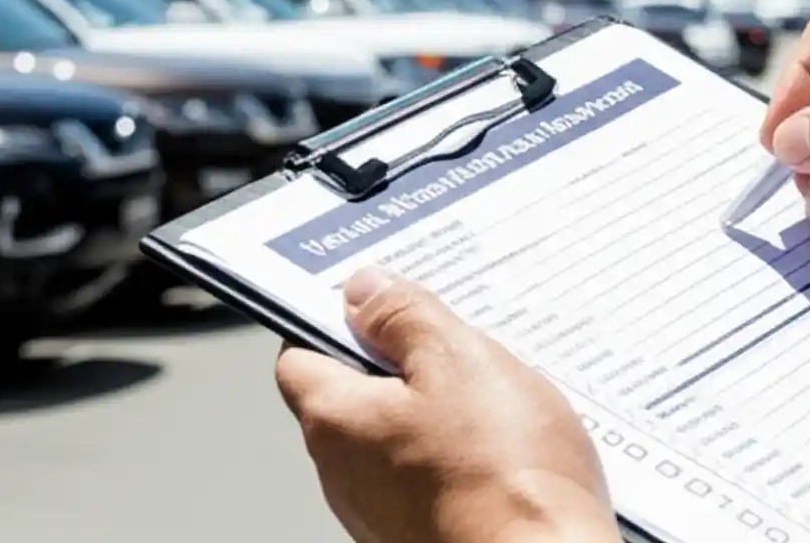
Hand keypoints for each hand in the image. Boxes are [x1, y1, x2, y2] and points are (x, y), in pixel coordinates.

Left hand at [275, 267, 621, 542]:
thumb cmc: (504, 478)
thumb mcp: (458, 360)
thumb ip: (404, 316)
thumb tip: (365, 289)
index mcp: (335, 420)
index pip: (301, 352)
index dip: (338, 318)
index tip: (379, 296)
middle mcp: (345, 473)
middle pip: (355, 392)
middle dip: (402, 359)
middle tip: (455, 339)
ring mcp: (384, 509)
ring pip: (400, 433)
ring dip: (440, 406)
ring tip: (495, 393)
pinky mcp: (426, 530)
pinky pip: (433, 473)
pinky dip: (461, 451)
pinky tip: (508, 444)